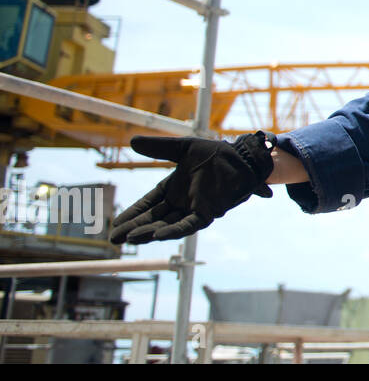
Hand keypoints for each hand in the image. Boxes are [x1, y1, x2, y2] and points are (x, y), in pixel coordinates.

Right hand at [109, 132, 274, 244]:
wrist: (242, 156)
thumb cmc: (215, 153)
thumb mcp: (182, 147)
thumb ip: (158, 147)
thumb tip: (132, 141)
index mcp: (173, 188)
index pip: (148, 204)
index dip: (132, 214)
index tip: (115, 224)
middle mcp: (182, 202)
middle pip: (153, 218)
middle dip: (135, 228)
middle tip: (114, 238)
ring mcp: (194, 209)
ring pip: (167, 225)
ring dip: (149, 232)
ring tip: (130, 239)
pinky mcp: (208, 212)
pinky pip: (188, 224)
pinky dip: (173, 230)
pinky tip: (157, 235)